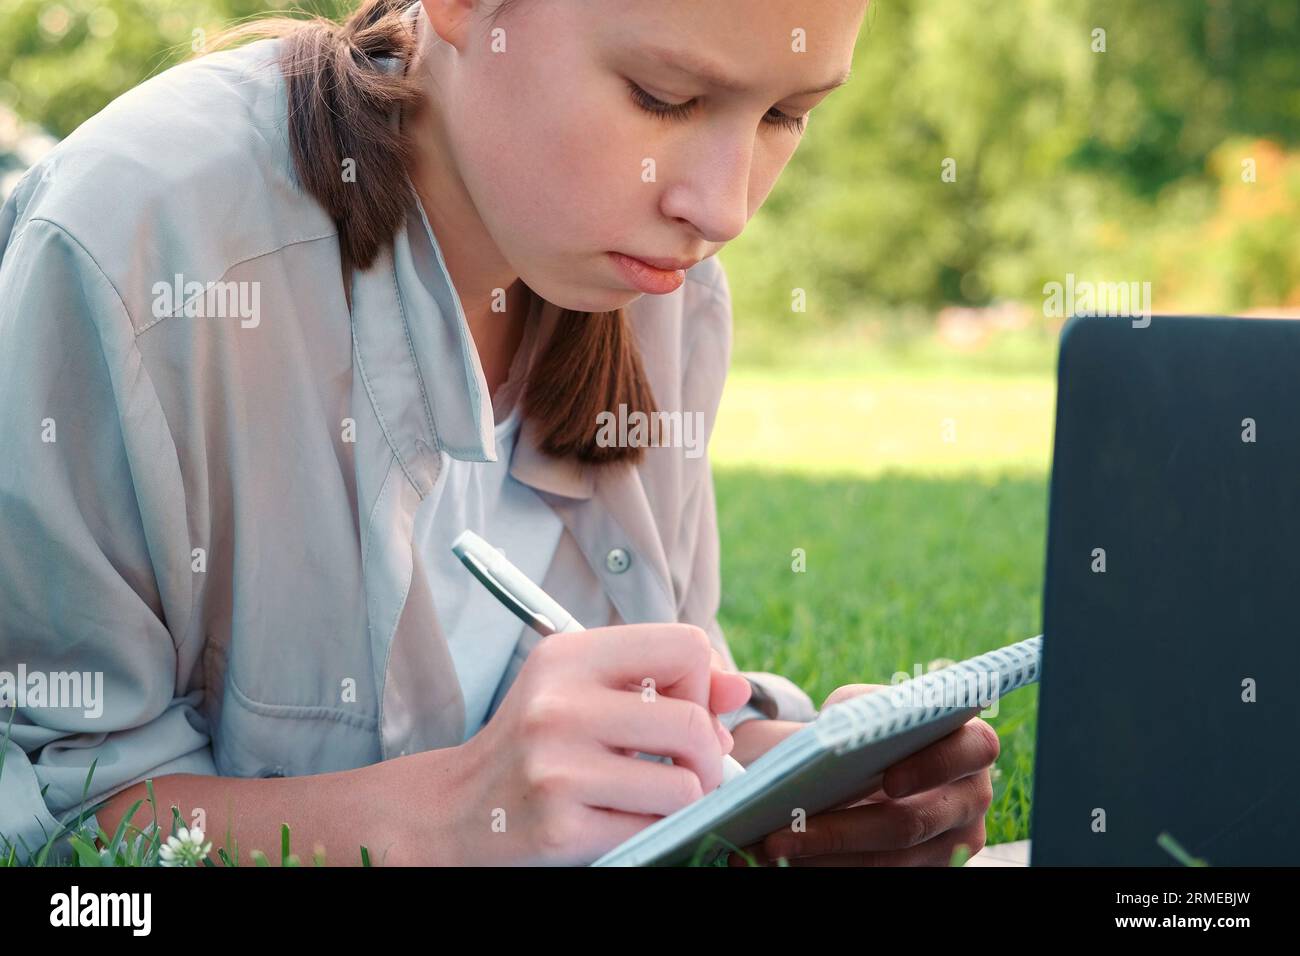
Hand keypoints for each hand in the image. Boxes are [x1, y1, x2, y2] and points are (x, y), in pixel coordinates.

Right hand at [435, 623, 751, 864]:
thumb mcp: (584, 692)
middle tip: (685, 767)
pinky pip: (655, 828)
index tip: (679, 711)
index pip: (685, 646)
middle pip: (693, 721)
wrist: (454, 809)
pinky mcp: (561, 825)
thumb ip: (663, 682)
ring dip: (683, 798)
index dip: (700, 684)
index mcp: (569, 657)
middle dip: (706, 754)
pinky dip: (654, 828)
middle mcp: (559, 704)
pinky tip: (622, 818)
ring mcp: (557, 766)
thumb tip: (738, 690)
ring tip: (650, 795)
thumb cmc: (535, 745)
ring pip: (686, 783)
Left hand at [729, 683, 998, 865]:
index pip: (970, 751)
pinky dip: (828, 866)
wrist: (874, 757)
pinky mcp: (927, 868)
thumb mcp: (865, 706)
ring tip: (770, 846)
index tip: (887, 780)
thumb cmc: (872, 725)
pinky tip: (786, 857)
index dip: (932, 766)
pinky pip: (878, 876)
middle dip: (841, 830)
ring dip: (825, 856)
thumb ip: (858, 713)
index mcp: (970, 744)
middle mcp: (969, 798)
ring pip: (889, 861)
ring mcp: (952, 842)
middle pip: (912, 823)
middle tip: (783, 832)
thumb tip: (827, 741)